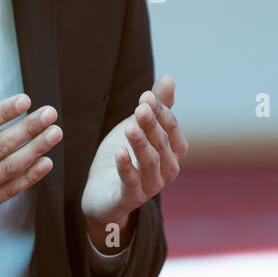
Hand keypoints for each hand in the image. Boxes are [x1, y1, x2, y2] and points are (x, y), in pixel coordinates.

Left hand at [81, 75, 187, 242]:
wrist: (103, 193)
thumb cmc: (127, 156)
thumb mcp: (139, 127)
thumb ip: (156, 106)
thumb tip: (169, 78)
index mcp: (173, 151)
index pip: (171, 127)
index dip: (160, 111)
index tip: (145, 96)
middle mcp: (167, 169)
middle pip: (161, 143)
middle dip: (151, 125)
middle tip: (140, 108)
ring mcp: (150, 186)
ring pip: (149, 162)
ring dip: (141, 144)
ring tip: (130, 127)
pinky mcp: (129, 198)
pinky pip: (131, 183)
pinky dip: (126, 167)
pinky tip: (119, 152)